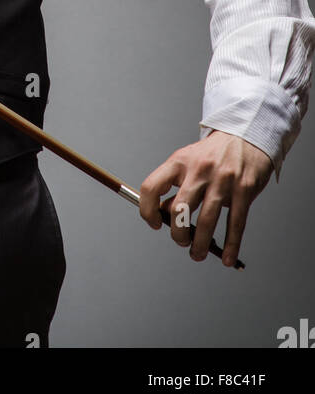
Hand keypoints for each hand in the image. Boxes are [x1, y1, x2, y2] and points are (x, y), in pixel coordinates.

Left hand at [139, 130, 272, 265]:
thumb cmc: (213, 154)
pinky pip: (235, 224)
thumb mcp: (188, 161)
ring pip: (206, 222)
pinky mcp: (244, 190)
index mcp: (179, 162)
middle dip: (178, 235)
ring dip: (200, 245)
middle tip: (182, 242)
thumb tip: (164, 214)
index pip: (152, 187)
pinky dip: (230, 245)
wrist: (246, 135)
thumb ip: (177, 185)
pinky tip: (227, 258)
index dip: (147, 210)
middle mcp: (199, 170)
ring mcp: (222, 180)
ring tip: (197, 254)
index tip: (154, 223)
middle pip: (180, 210)